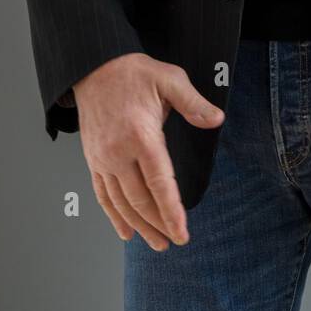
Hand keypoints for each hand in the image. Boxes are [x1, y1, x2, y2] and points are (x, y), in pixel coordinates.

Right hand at [74, 53, 224, 250]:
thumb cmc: (134, 73)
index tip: (182, 232)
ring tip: (156, 243)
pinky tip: (125, 231)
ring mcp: (102, 159)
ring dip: (139, 226)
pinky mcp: (93, 160)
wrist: (94, 68)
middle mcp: (118, 152)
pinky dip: (114, 216)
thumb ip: (193, 102)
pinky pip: (103, 195)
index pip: (159, 182)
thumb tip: (217, 119)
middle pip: (139, 199)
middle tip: (175, 241)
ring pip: (121, 202)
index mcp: (140, 134)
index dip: (171, 210)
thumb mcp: (169, 78)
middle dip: (158, 224)